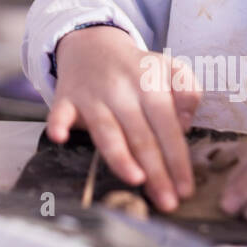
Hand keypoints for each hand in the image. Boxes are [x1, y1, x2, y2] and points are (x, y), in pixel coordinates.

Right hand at [48, 25, 201, 211]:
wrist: (92, 43)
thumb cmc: (137, 67)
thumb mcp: (170, 68)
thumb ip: (188, 91)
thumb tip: (185, 124)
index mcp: (151, 84)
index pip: (167, 126)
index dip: (177, 159)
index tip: (186, 189)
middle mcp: (122, 90)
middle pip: (140, 135)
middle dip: (156, 171)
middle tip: (167, 202)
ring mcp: (92, 95)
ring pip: (107, 130)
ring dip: (120, 155)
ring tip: (136, 179)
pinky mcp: (66, 98)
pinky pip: (60, 112)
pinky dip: (58, 123)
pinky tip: (59, 137)